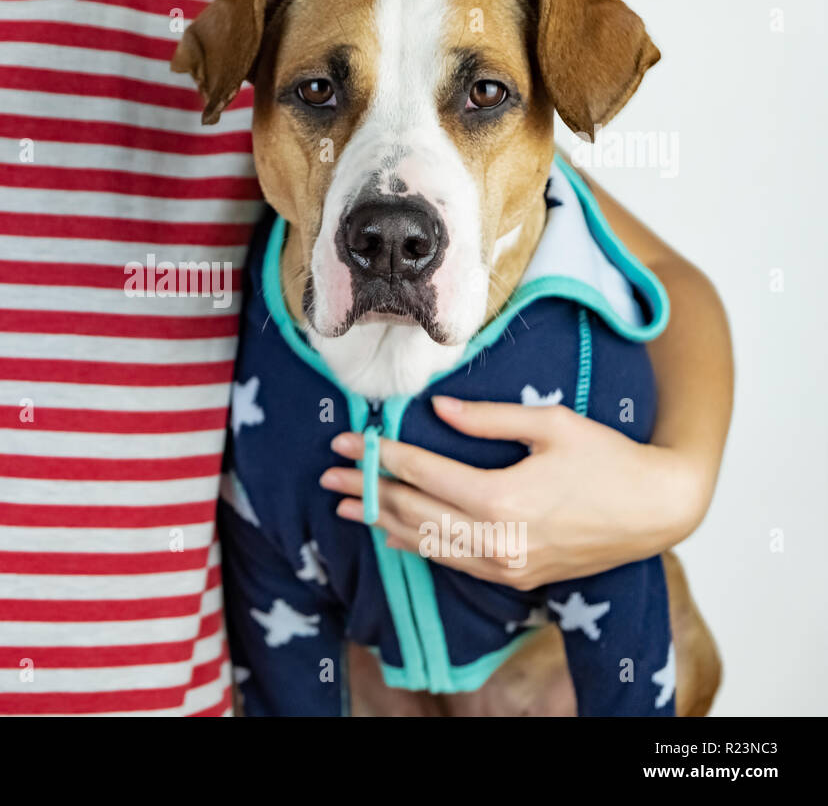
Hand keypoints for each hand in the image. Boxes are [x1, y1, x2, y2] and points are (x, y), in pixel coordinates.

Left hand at [319, 395, 706, 589]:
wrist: (658, 511)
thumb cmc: (608, 460)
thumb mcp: (551, 424)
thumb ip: (487, 418)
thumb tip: (435, 410)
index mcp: (503, 498)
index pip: (421, 475)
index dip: (379, 457)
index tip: (346, 442)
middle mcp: (498, 539)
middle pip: (413, 512)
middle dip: (367, 491)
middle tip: (330, 474)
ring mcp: (506, 564)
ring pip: (426, 544)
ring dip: (383, 523)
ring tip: (347, 507)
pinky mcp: (514, 576)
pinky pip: (452, 561)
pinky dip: (417, 545)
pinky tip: (395, 532)